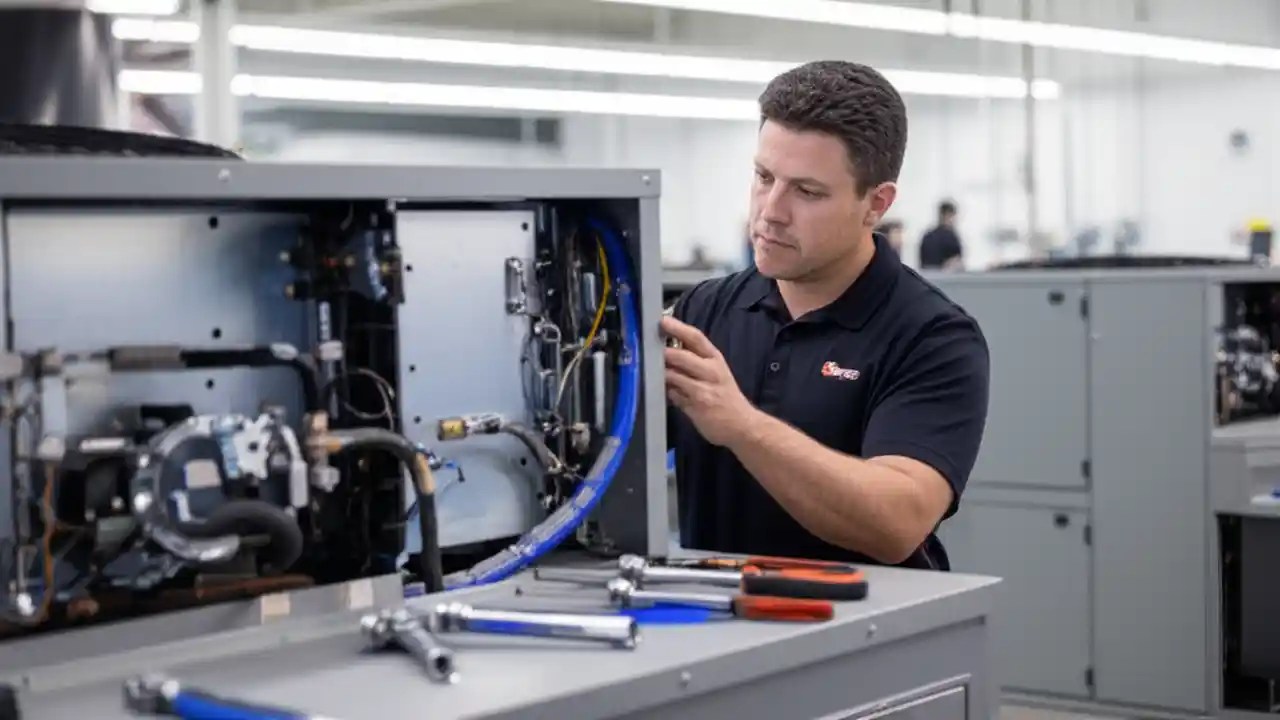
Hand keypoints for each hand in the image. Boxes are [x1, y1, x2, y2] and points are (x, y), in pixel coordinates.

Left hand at [661, 316, 756, 446]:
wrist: (742, 424)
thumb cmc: (726, 396)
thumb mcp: (716, 372)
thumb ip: (695, 362)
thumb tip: (668, 351)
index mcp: (715, 359)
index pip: (696, 338)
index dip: (678, 328)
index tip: (662, 321)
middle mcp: (711, 372)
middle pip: (681, 356)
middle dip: (663, 353)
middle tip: (647, 349)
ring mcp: (703, 390)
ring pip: (673, 376)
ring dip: (661, 374)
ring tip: (651, 371)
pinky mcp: (696, 406)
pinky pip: (673, 395)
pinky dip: (667, 392)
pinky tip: (665, 392)